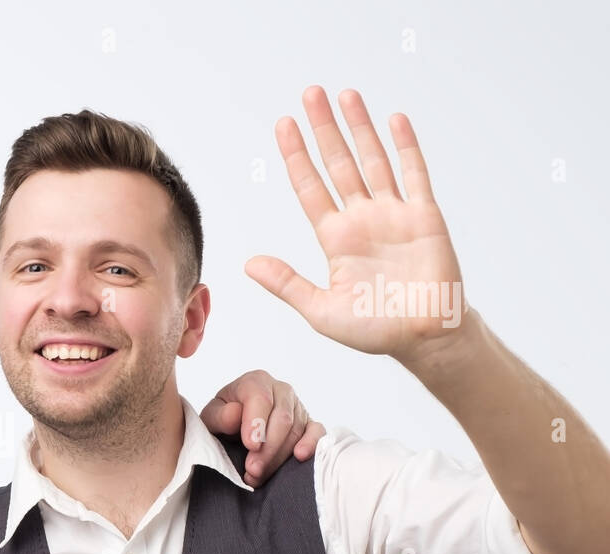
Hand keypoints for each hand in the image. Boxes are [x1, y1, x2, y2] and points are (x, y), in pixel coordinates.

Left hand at [200, 370, 325, 487]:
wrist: (235, 430)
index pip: (260, 398)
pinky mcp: (310, 424)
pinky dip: (311, 444)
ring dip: (279, 456)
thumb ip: (219, 416)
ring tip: (258, 475)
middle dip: (267, 448)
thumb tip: (235, 414)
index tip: (250, 445)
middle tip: (252, 470)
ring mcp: (298, 407)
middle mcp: (281, 390)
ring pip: (296, 431)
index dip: (256, 422)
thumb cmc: (223, 421)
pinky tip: (300, 457)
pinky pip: (317, 432)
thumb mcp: (211, 417)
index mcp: (255, 382)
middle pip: (281, 418)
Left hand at [246, 87, 469, 367]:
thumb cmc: (374, 329)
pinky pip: (414, 174)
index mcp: (336, 239)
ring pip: (373, 160)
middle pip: (338, 163)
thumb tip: (248, 263)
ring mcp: (394, 214)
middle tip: (310, 94)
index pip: (310, 187)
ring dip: (359, 127)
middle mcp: (362, 219)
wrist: (423, 339)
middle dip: (324, 129)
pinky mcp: (425, 217)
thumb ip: (286, 283)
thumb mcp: (320, 310)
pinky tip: (393, 120)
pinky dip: (405, 147)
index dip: (296, 156)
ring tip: (345, 95)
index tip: (284, 126)